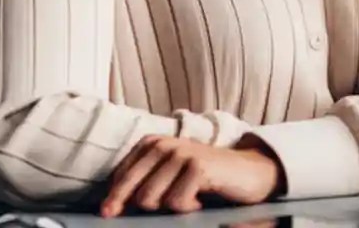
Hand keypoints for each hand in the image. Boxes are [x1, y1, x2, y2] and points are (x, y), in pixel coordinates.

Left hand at [99, 134, 284, 216]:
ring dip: (169, 207)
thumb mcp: (169, 174)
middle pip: (132, 190)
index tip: (110, 214)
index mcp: (151, 144)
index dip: (114, 200)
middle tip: (164, 208)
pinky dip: (188, 208)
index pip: (120, 177)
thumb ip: (143, 182)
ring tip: (187, 199)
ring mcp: (181, 154)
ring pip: (151, 198)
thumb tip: (111, 206)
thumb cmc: (205, 176)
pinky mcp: (198, 167)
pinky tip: (199, 201)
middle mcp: (163, 144)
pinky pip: (176, 202)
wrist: (248, 171)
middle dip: (133, 207)